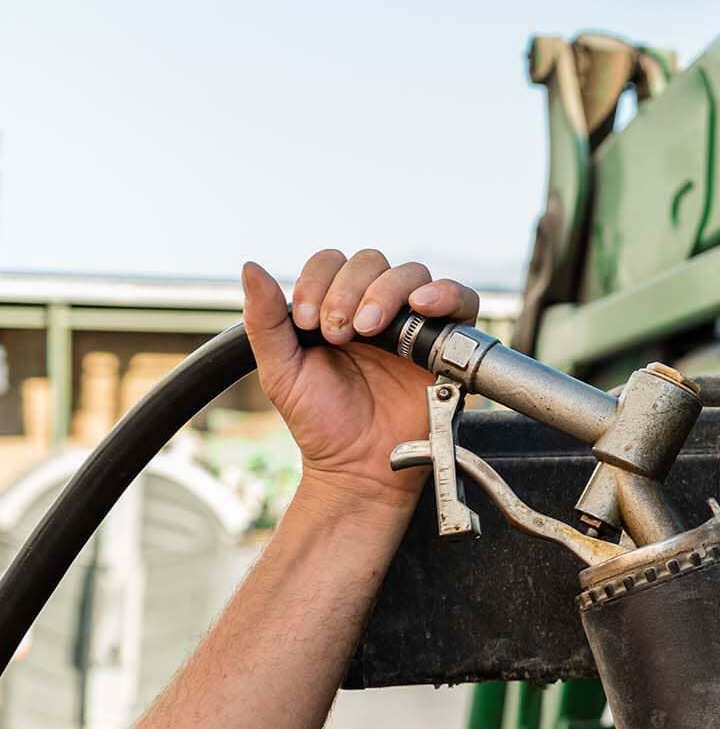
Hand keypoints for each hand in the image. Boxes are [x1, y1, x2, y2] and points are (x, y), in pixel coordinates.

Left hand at [240, 249, 479, 512]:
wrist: (359, 466)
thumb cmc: (322, 422)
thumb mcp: (281, 370)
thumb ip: (264, 320)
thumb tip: (250, 267)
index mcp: (336, 307)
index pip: (332, 263)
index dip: (317, 281)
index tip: (306, 323)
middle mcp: (377, 308)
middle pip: (371, 262)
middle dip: (348, 291)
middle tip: (338, 333)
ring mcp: (414, 323)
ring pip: (410, 274)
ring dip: (386, 293)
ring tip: (370, 330)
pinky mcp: (447, 342)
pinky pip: (460, 300)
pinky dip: (444, 294)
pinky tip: (422, 306)